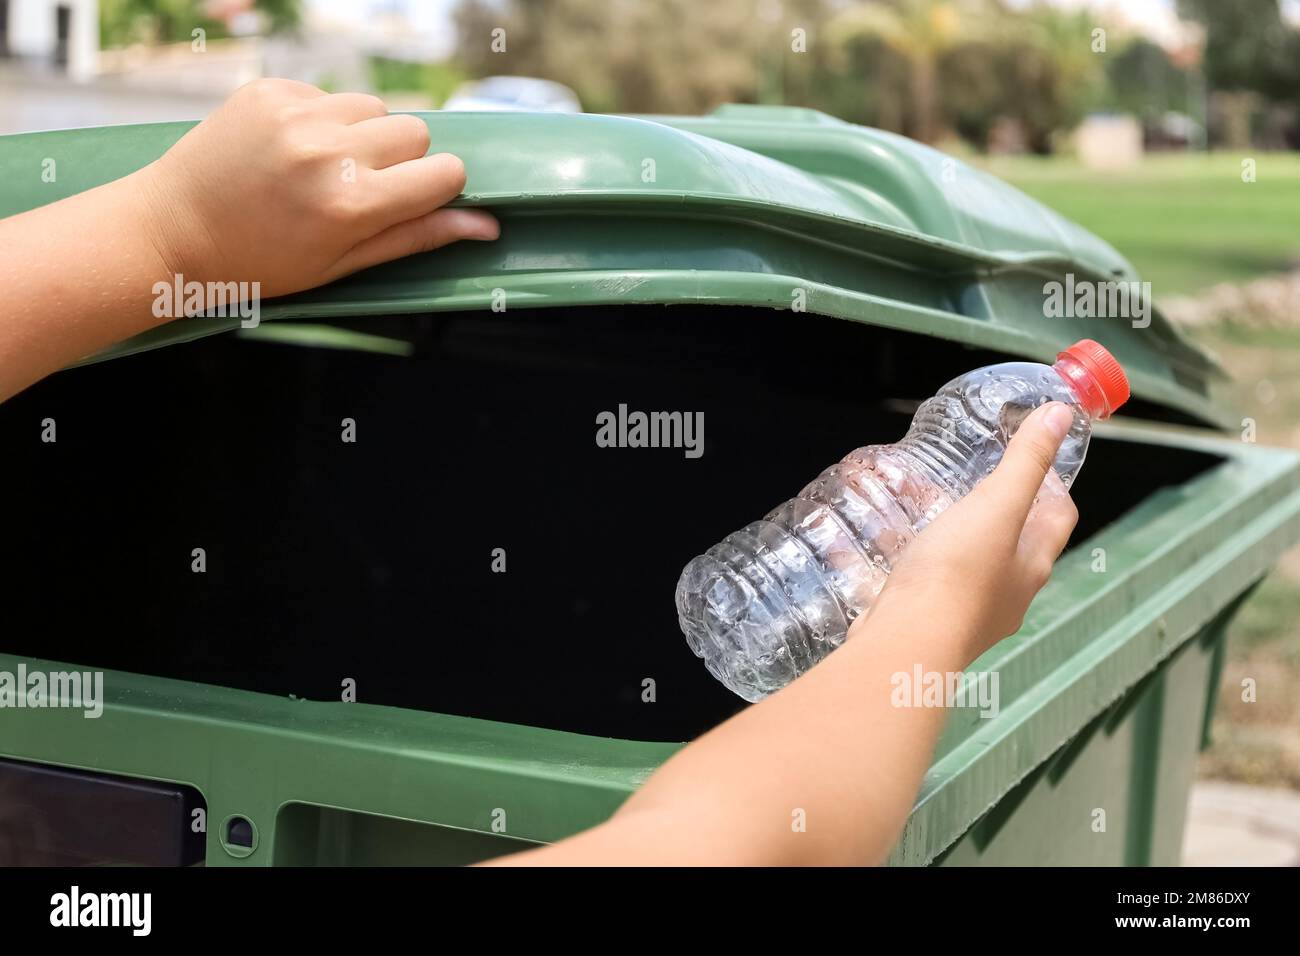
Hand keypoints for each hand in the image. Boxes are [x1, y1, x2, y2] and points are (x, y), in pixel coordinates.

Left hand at [136, 78, 498, 295]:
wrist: (171, 231)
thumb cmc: (261, 262)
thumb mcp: (343, 264)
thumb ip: (417, 237)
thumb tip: (486, 225)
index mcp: (352, 204)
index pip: (445, 172)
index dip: (437, 187)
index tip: (414, 200)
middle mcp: (328, 152)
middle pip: (415, 132)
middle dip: (402, 159)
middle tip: (362, 189)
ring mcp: (296, 115)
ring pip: (375, 107)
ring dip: (364, 134)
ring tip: (322, 167)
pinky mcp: (269, 90)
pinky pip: (328, 94)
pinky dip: (322, 118)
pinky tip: (290, 149)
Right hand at [864, 401, 1078, 662]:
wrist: (905, 644)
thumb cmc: (957, 577)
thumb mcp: (997, 506)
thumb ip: (1025, 462)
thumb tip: (1061, 416)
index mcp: (1031, 567)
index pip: (1058, 518)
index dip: (1052, 485)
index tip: (1034, 459)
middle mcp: (1006, 595)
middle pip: (1012, 542)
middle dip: (995, 508)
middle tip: (970, 475)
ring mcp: (965, 612)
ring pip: (964, 562)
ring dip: (949, 533)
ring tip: (922, 502)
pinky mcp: (925, 620)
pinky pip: (921, 580)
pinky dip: (908, 558)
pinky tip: (882, 542)